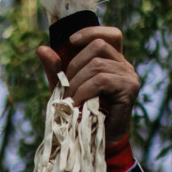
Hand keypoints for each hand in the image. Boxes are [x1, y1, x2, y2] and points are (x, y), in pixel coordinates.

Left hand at [36, 26, 139, 146]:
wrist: (92, 139)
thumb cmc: (80, 112)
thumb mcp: (63, 88)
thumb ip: (54, 69)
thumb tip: (42, 48)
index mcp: (112, 61)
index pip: (110, 34)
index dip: (91, 32)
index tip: (70, 42)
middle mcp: (124, 65)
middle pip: (98, 46)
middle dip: (74, 66)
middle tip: (66, 88)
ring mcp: (129, 76)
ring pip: (97, 65)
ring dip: (76, 83)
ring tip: (71, 100)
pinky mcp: (129, 88)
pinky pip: (101, 80)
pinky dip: (84, 91)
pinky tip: (78, 104)